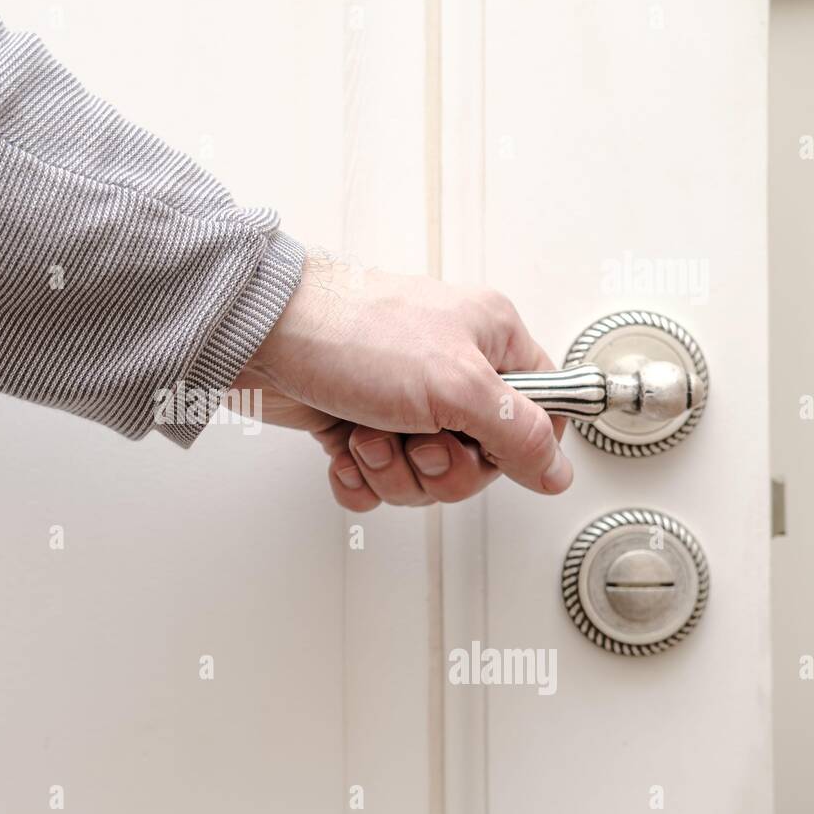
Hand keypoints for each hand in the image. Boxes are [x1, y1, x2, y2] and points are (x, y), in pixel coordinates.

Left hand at [232, 253, 571, 510]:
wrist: (257, 337)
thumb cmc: (350, 333)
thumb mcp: (455, 383)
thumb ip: (517, 430)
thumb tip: (556, 469)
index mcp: (490, 341)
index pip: (541, 410)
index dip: (519, 447)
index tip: (487, 451)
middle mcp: (449, 370)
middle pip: (480, 460)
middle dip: (441, 468)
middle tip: (417, 442)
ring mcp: (402, 400)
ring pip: (425, 476)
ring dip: (393, 472)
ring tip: (368, 438)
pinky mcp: (357, 423)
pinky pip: (377, 480)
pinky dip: (359, 479)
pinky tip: (344, 455)